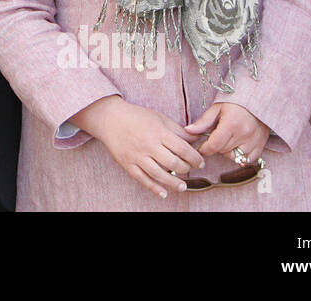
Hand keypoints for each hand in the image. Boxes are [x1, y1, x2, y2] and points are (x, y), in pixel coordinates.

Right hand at [72, 96, 204, 198]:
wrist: (110, 118)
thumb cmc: (136, 116)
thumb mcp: (160, 118)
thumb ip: (179, 130)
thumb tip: (197, 139)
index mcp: (159, 132)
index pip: (183, 149)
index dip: (195, 158)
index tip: (200, 162)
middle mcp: (148, 145)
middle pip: (173, 163)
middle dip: (186, 169)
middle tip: (190, 170)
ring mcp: (137, 155)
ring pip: (159, 174)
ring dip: (173, 182)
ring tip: (182, 186)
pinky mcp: (127, 163)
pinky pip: (142, 179)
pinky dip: (153, 188)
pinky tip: (163, 193)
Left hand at [185, 102, 269, 164]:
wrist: (259, 98)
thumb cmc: (236, 102)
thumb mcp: (217, 108)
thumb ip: (203, 122)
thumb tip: (188, 131)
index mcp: (231, 124)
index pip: (214, 146)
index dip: (204, 149)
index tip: (202, 147)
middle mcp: (244, 134)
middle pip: (223, 151)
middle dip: (216, 146)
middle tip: (217, 136)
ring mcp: (254, 141)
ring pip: (235, 157)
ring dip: (228, 152)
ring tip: (228, 140)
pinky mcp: (261, 145)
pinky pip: (248, 159)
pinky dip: (241, 156)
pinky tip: (238, 145)